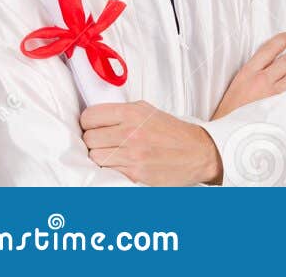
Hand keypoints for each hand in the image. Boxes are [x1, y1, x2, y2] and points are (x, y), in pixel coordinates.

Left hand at [80, 99, 222, 184]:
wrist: (197, 152)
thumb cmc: (172, 131)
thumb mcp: (147, 110)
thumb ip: (122, 112)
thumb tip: (96, 119)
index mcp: (132, 112)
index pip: (90, 116)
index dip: (88, 122)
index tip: (93, 126)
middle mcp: (130, 132)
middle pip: (89, 138)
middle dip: (92, 141)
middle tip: (102, 142)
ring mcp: (131, 155)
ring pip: (95, 157)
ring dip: (99, 156)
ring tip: (110, 154)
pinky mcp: (134, 174)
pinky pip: (107, 172)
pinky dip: (109, 169)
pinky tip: (118, 165)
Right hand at [211, 30, 285, 118]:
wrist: (226, 135)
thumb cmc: (231, 111)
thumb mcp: (238, 84)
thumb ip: (255, 72)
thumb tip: (276, 63)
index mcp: (248, 72)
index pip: (270, 48)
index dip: (284, 39)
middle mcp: (261, 80)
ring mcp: (272, 95)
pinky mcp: (280, 109)